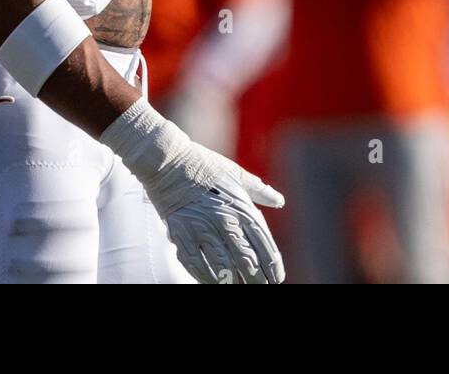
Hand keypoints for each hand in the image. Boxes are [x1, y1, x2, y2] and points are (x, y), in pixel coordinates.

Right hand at [101, 101, 284, 283]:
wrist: (168, 160)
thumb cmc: (204, 166)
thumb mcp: (236, 174)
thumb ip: (259, 190)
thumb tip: (279, 200)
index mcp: (240, 206)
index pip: (262, 243)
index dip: (272, 265)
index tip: (276, 278)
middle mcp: (224, 219)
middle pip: (246, 260)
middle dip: (256, 279)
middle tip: (260, 287)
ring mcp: (202, 228)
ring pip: (223, 267)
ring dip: (233, 282)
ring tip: (238, 286)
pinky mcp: (181, 234)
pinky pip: (197, 264)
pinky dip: (207, 278)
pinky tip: (215, 283)